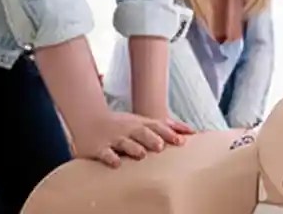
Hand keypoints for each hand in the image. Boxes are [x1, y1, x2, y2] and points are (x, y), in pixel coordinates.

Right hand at [69, 111, 190, 167]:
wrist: (89, 119)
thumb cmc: (122, 124)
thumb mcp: (144, 121)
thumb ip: (167, 126)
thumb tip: (193, 130)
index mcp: (140, 124)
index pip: (157, 126)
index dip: (169, 133)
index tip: (182, 140)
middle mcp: (128, 130)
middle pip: (142, 133)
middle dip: (152, 139)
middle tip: (161, 146)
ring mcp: (114, 138)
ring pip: (125, 143)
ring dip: (133, 148)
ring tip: (142, 155)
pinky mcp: (99, 148)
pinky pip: (105, 153)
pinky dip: (110, 158)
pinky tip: (116, 164)